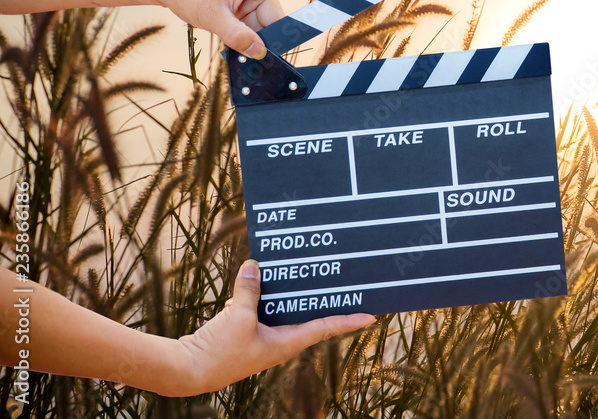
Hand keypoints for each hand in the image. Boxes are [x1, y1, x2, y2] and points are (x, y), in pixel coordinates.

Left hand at [155, 0, 344, 59]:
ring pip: (267, 27)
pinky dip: (247, 39)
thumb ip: (237, 37)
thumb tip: (260, 54)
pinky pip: (255, 28)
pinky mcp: (244, 7)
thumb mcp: (212, 16)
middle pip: (278, 19)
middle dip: (268, 39)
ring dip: (254, 41)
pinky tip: (232, 43)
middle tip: (257, 59)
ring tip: (231, 45)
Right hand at [172, 260, 373, 395]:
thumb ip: (250, 291)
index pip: (324, 328)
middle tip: (342, 282)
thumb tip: (254, 267)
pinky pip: (262, 309)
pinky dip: (263, 294)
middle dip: (322, 300)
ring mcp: (262, 337)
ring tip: (305, 269)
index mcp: (286, 343)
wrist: (188, 369)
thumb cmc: (219, 351)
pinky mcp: (245, 332)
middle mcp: (279, 341)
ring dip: (291, 293)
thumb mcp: (238, 316)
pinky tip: (259, 276)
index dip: (347, 321)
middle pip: (307, 316)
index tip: (370, 316)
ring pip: (283, 310)